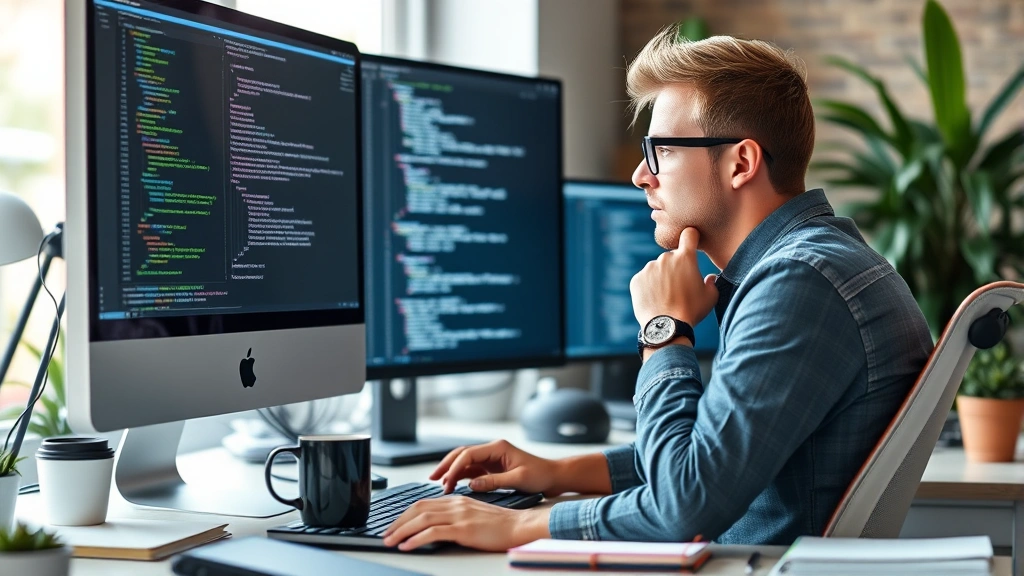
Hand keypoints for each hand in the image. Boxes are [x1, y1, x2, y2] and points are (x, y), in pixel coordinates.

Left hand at [381, 497, 549, 550]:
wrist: (520, 526)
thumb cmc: (501, 526)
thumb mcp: (474, 517)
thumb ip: (456, 518)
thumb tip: (436, 529)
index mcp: (457, 500)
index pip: (423, 504)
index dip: (405, 514)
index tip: (394, 525)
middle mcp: (455, 504)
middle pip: (418, 509)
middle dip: (398, 522)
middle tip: (386, 534)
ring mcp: (459, 515)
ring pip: (422, 519)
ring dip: (402, 531)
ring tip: (390, 541)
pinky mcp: (464, 529)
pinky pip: (433, 532)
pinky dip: (416, 538)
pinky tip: (407, 546)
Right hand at [430, 439, 566, 495]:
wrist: (554, 477)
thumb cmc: (540, 475)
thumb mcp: (518, 479)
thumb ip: (494, 482)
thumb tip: (471, 485)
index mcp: (498, 448)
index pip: (469, 454)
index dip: (455, 467)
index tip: (446, 482)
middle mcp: (492, 450)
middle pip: (462, 454)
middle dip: (446, 465)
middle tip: (432, 478)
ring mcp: (491, 459)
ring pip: (465, 462)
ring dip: (452, 471)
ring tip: (439, 484)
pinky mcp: (492, 468)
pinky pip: (472, 470)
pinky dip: (461, 477)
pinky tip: (453, 485)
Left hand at [630, 227, 718, 328]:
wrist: (666, 327)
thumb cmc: (691, 311)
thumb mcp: (710, 297)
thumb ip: (712, 283)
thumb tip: (710, 278)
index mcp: (685, 258)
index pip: (689, 234)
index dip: (691, 237)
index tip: (691, 242)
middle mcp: (665, 258)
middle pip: (672, 257)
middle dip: (675, 268)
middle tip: (678, 287)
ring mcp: (649, 268)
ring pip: (657, 268)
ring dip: (661, 277)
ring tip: (666, 297)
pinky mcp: (637, 279)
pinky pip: (644, 279)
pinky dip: (648, 287)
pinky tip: (654, 300)